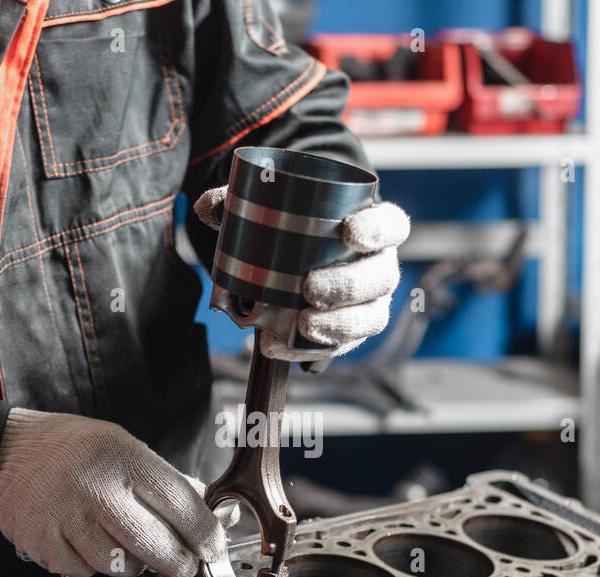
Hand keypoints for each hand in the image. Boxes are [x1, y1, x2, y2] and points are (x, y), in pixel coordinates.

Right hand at [0, 409, 225, 576]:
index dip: (205, 534)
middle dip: (177, 564)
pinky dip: (93, 565)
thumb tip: (217, 520)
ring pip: (117, 565)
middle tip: (183, 567)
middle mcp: (91, 485)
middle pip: (152, 544)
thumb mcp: (127, 448)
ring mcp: (61, 515)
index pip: (180, 503)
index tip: (214, 549)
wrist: (12, 449)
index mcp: (121, 456)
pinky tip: (86, 541)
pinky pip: (83, 572)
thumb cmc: (80, 451)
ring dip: (132, 565)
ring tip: (125, 545)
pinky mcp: (38, 541)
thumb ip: (168, 484)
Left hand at [195, 186, 409, 360]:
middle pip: (380, 278)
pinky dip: (307, 351)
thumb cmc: (298, 228)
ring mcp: (370, 304)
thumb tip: (208, 207)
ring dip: (338, 325)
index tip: (350, 231)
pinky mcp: (349, 334)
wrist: (302, 262)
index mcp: (374, 229)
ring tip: (303, 324)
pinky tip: (278, 347)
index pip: (391, 225)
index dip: (377, 229)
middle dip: (348, 285)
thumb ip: (243, 201)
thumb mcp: (273, 208)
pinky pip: (338, 348)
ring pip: (369, 319)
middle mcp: (380, 267)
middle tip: (310, 287)